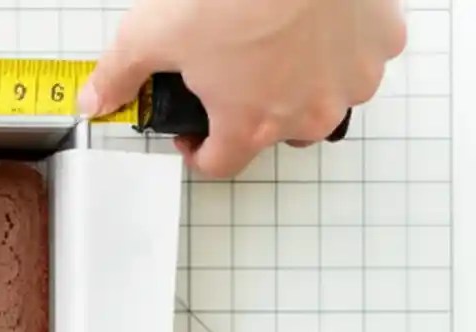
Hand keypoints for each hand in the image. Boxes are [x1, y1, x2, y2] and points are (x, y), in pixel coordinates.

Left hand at [80, 0, 405, 177]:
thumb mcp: (150, 34)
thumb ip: (119, 76)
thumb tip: (94, 100)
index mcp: (250, 123)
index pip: (221, 164)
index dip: (197, 151)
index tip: (191, 133)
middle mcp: (307, 114)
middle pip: (274, 134)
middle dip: (250, 112)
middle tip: (231, 74)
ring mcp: (351, 81)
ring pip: (323, 99)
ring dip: (299, 83)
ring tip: (274, 47)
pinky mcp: (381, 43)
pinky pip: (360, 57)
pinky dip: (339, 46)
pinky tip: (314, 22)